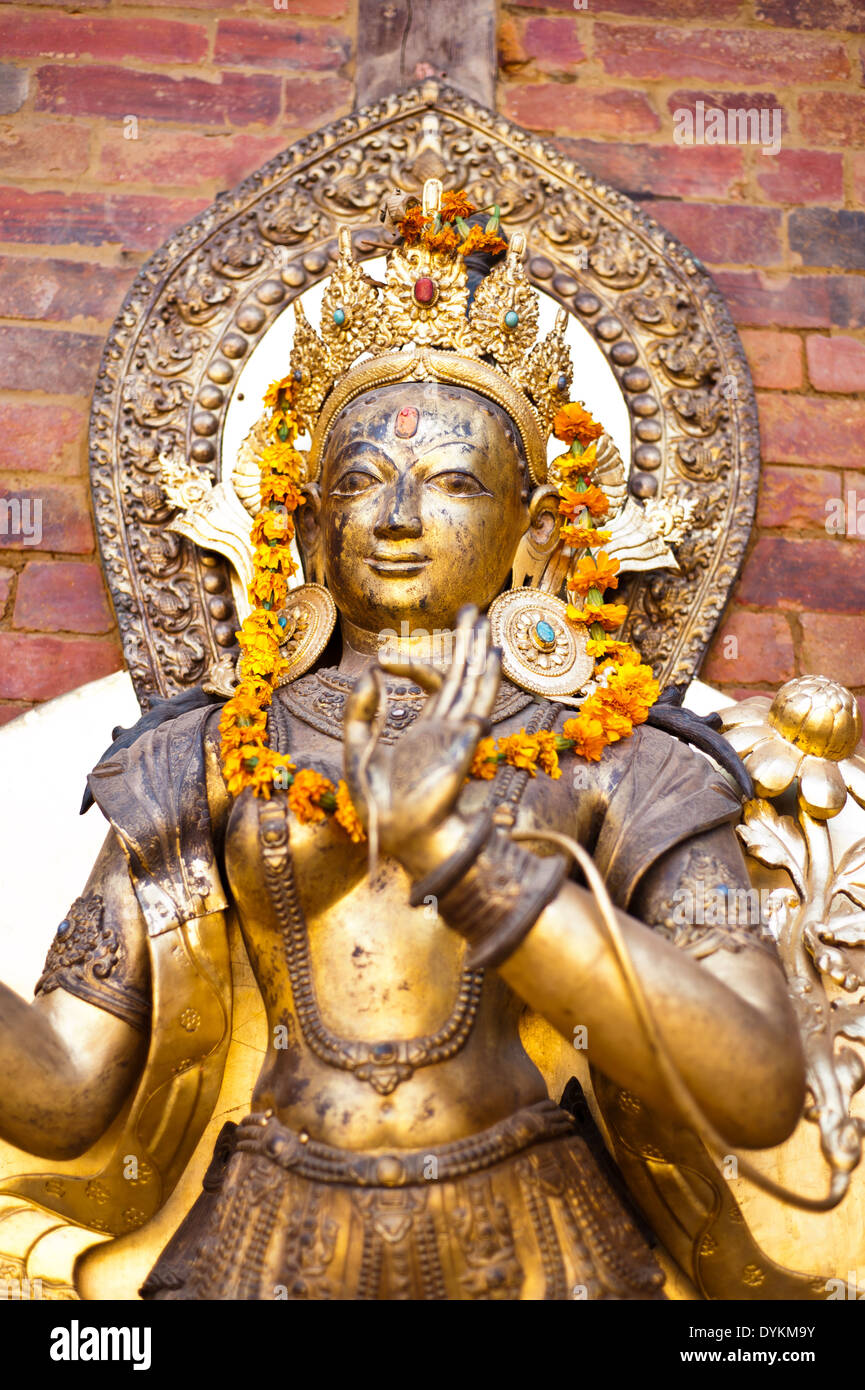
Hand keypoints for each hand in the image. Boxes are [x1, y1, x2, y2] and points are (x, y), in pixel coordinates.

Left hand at [343, 606, 500, 871]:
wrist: (400, 839)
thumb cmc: (382, 807)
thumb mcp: (356, 752)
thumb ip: (358, 715)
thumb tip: (368, 673)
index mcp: (425, 729)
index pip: (430, 683)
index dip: (411, 666)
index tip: (383, 661)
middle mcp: (446, 729)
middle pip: (463, 677)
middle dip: (467, 644)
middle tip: (471, 611)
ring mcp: (456, 737)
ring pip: (474, 688)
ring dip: (480, 657)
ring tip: (485, 626)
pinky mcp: (460, 748)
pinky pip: (475, 710)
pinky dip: (483, 684)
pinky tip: (491, 659)